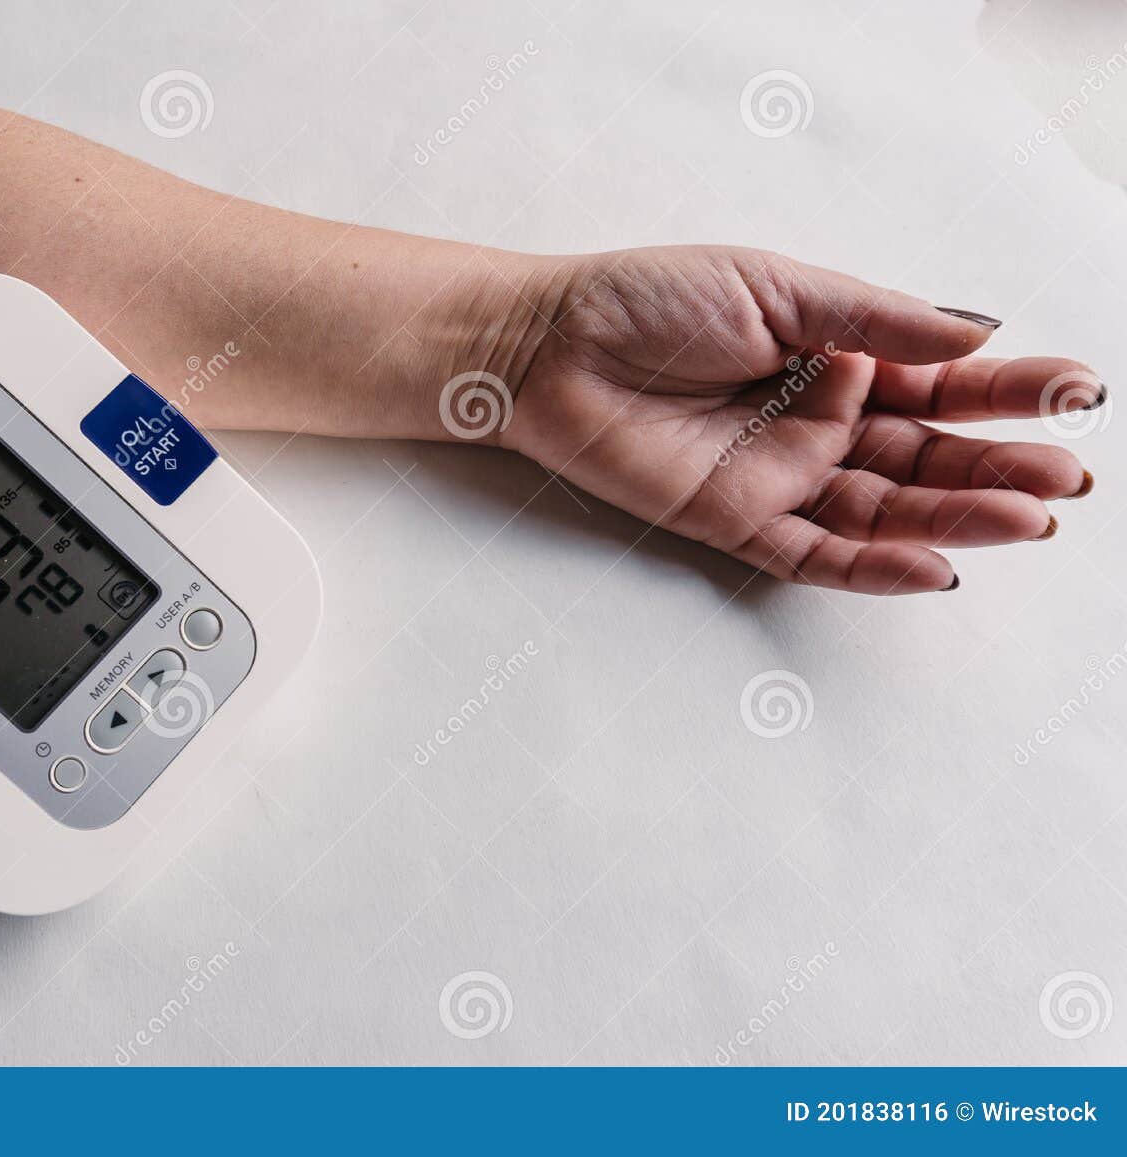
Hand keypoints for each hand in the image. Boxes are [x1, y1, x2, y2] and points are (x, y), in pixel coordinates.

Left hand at [498, 245, 1101, 594]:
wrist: (550, 344)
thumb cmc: (649, 301)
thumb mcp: (774, 286)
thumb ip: (873, 319)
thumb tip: (976, 333)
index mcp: (836, 358)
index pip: (940, 385)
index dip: (1009, 392)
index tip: (1077, 391)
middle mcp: (817, 422)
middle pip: (927, 456)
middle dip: (1000, 467)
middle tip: (1067, 477)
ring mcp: (779, 476)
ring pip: (885, 510)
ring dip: (956, 517)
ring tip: (1028, 519)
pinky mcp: (732, 520)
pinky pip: (812, 555)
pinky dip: (872, 565)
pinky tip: (934, 566)